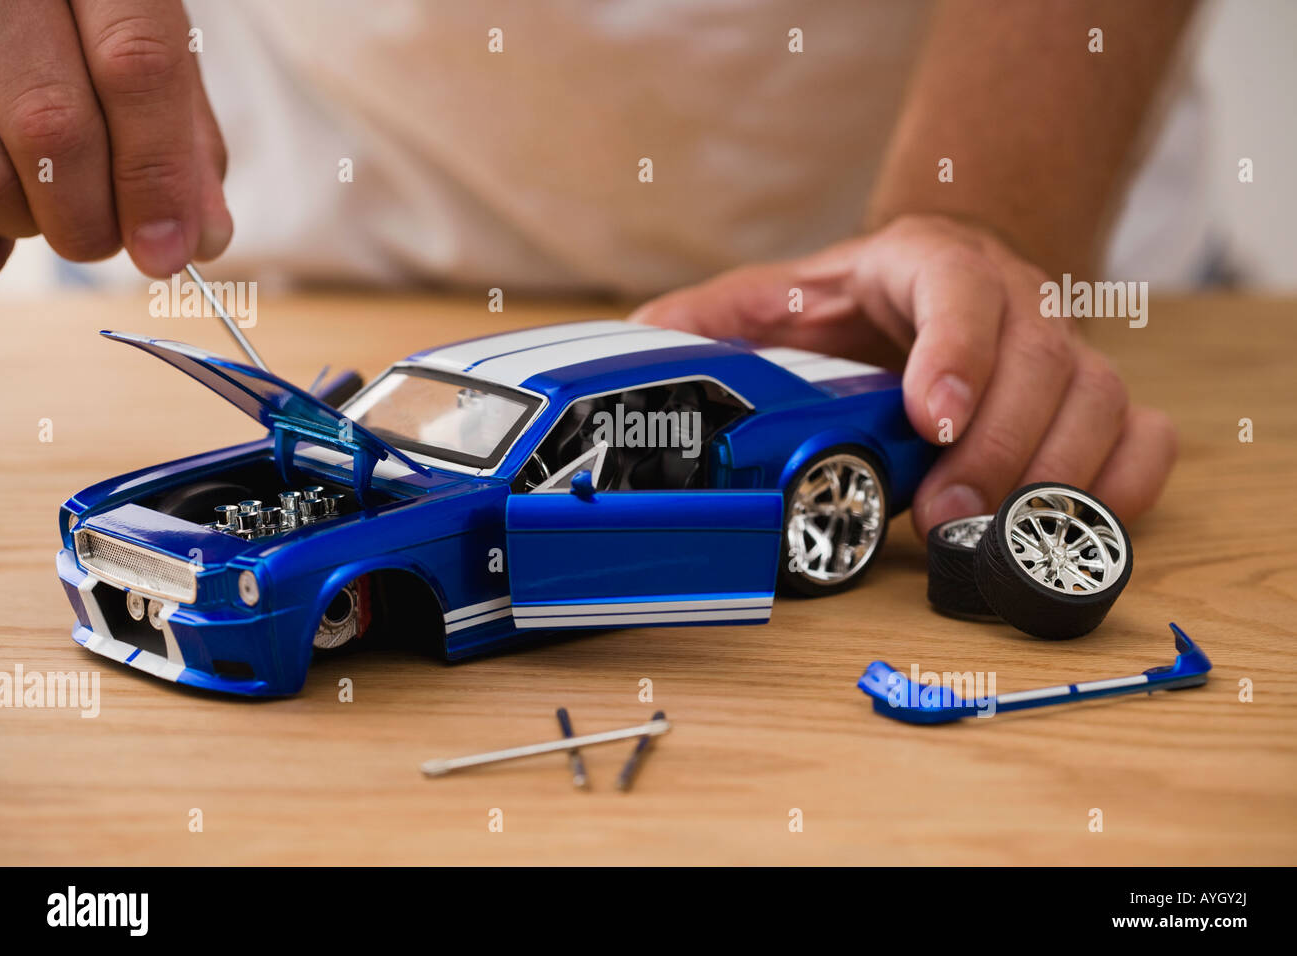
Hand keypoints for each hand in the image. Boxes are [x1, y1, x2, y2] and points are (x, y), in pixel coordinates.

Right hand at [0, 0, 230, 276]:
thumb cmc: (83, 21)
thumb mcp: (147, 53)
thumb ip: (183, 136)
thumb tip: (204, 238)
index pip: (140, 68)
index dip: (157, 175)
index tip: (167, 253)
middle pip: (55, 124)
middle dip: (89, 216)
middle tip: (102, 241)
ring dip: (29, 216)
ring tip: (46, 199)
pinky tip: (9, 199)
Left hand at [630, 214, 1176, 536]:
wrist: (924, 283)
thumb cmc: (849, 300)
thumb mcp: (775, 297)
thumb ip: (711, 321)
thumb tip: (639, 346)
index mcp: (927, 263)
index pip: (960, 290)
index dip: (955, 353)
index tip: (929, 417)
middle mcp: (1014, 298)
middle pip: (1042, 362)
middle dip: (992, 446)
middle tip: (942, 511)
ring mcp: (1065, 347)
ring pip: (1099, 402)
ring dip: (1049, 477)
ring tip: (985, 531)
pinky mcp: (1094, 397)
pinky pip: (1144, 436)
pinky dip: (1119, 486)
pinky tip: (1060, 520)